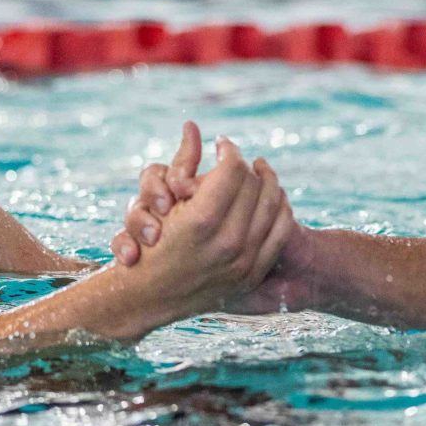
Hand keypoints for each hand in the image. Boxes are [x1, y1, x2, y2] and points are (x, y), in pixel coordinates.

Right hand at [114, 122, 320, 312]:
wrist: (149, 300)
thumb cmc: (145, 246)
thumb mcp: (155, 203)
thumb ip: (180, 163)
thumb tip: (193, 125)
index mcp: (202, 221)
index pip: (233, 169)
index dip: (228, 150)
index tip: (222, 145)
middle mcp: (228, 242)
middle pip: (255, 184)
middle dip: (248, 167)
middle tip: (242, 159)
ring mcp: (245, 261)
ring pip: (274, 205)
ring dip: (270, 183)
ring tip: (261, 171)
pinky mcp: (253, 273)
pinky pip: (281, 231)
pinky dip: (281, 210)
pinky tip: (273, 198)